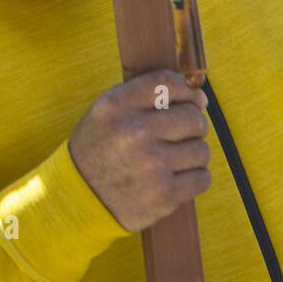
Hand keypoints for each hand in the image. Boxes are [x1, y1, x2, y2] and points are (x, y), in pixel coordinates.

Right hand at [68, 68, 210, 231]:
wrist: (80, 199)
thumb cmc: (98, 150)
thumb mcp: (106, 112)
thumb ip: (143, 96)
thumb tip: (196, 95)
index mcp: (117, 106)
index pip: (167, 82)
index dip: (188, 89)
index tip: (194, 99)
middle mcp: (134, 133)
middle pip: (193, 117)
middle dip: (195, 123)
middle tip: (186, 132)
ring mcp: (152, 166)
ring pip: (201, 149)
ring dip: (194, 153)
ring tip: (177, 157)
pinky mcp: (164, 195)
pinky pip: (202, 178)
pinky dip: (195, 177)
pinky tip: (177, 176)